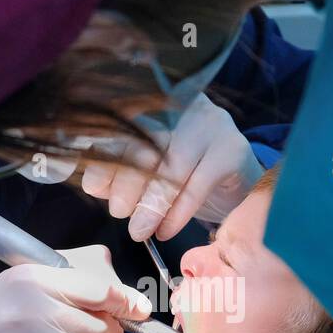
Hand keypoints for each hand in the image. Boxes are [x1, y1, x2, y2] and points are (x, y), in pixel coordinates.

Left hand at [81, 93, 263, 241]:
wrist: (239, 180)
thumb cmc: (187, 173)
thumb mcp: (148, 170)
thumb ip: (119, 173)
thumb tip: (94, 184)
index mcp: (155, 102)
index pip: (123, 125)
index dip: (105, 156)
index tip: (93, 186)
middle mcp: (184, 105)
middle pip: (147, 141)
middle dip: (128, 182)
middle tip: (118, 212)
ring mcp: (212, 123)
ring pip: (173, 164)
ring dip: (152, 203)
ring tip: (139, 230)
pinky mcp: (232, 149)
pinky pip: (199, 184)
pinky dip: (179, 212)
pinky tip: (166, 230)